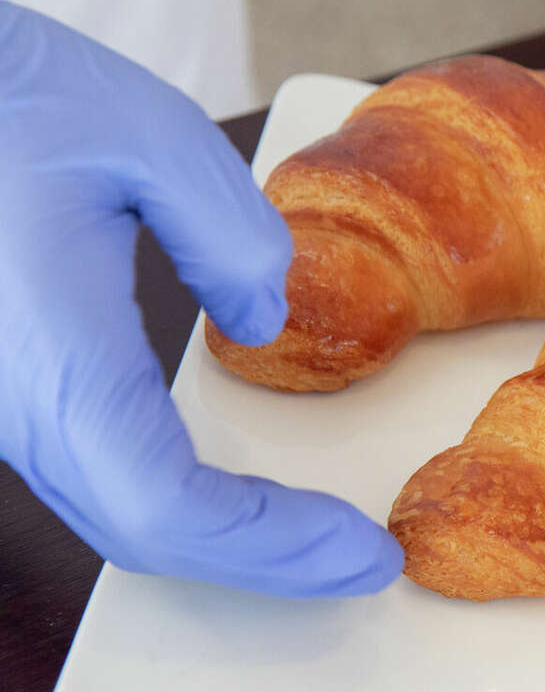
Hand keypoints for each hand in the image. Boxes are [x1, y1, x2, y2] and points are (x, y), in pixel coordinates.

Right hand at [0, 4, 401, 595]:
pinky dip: (163, 498)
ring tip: (313, 532)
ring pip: (102, 508)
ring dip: (213, 537)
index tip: (362, 550)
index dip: (272, 549)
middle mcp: (1, 403)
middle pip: (139, 530)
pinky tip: (229, 484)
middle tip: (361, 558)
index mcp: (46, 355)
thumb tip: (262, 320)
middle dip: (261, 559)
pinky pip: (74, 469)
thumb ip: (232, 236)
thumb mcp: (148, 132)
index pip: (167, 507)